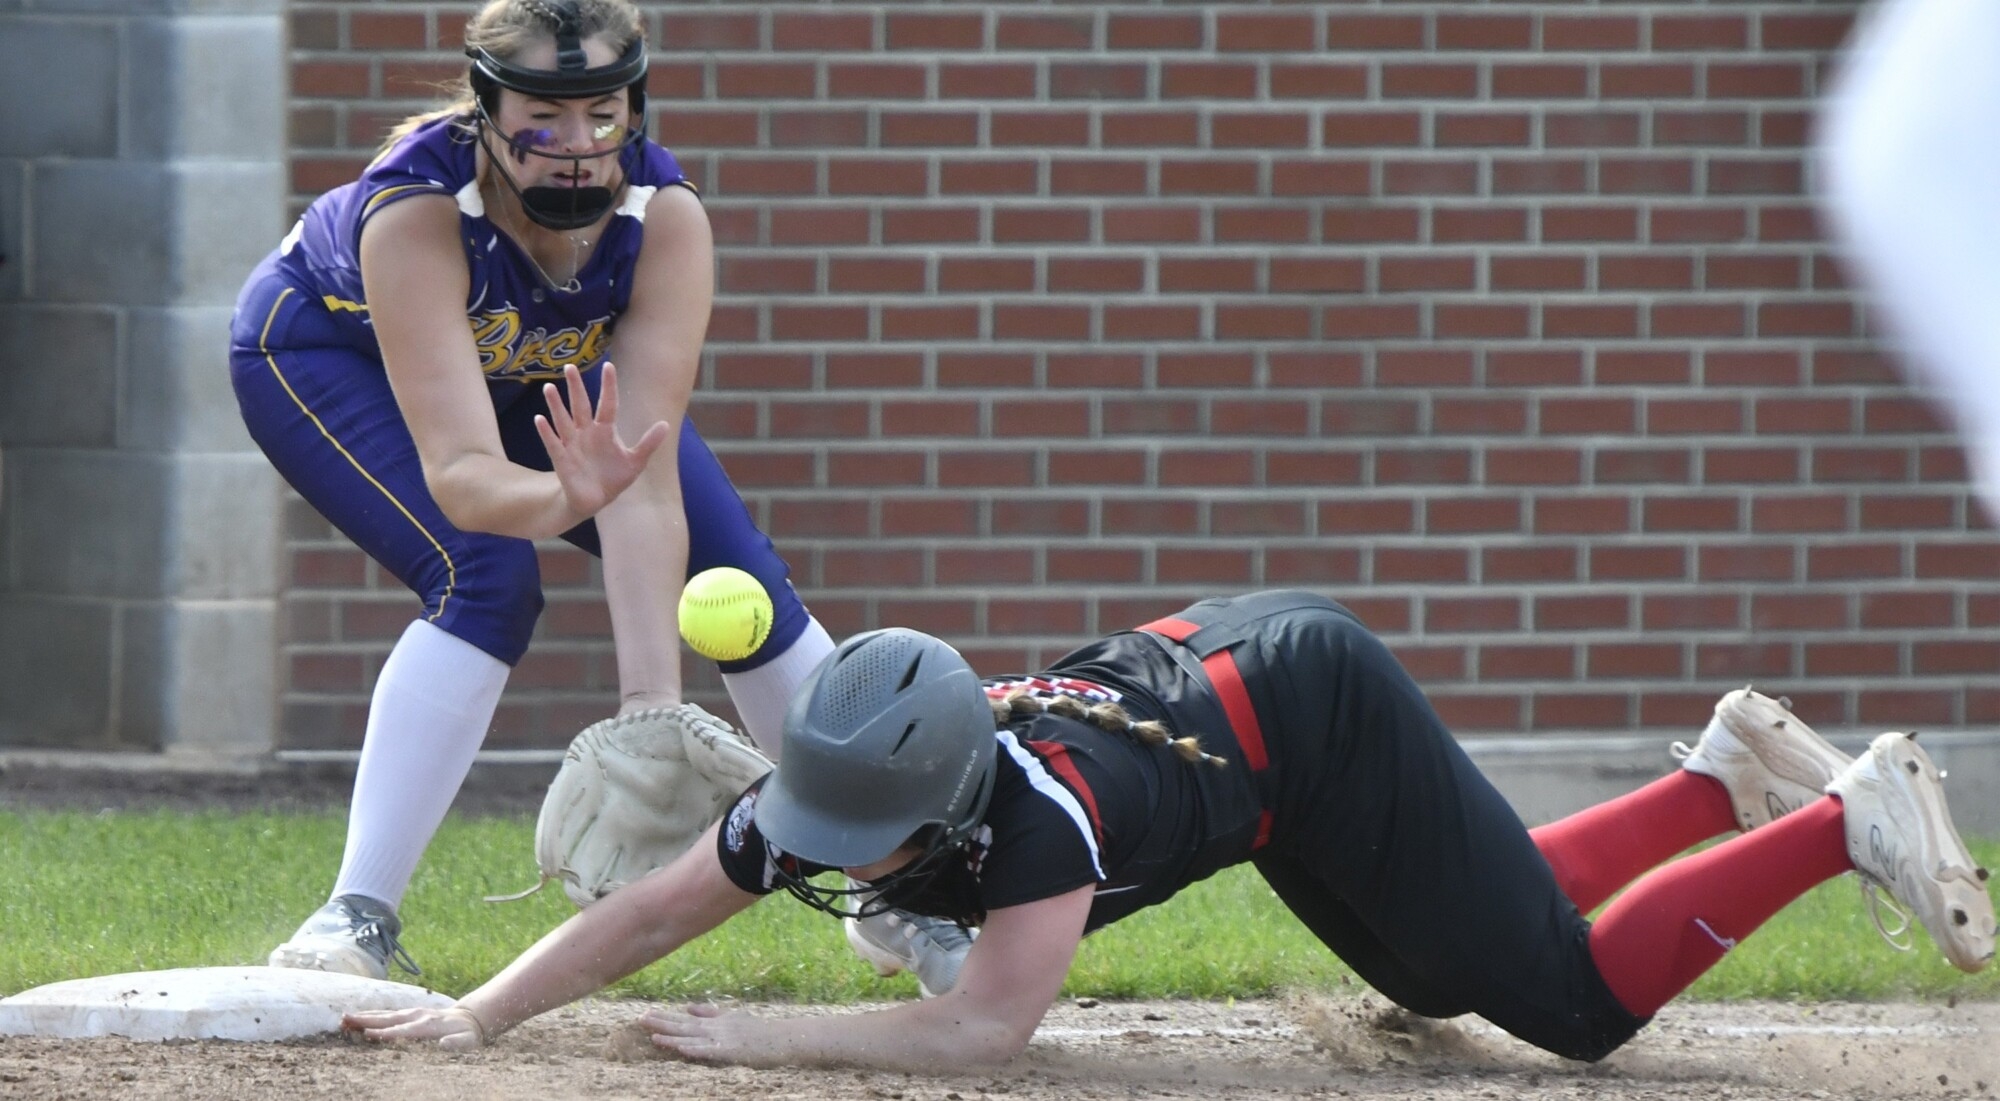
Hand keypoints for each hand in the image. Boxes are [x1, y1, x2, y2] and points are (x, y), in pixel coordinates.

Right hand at [341, 1005, 486, 1050]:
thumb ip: (457, 1043)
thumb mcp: (467, 1042)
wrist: (469, 1018)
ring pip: (384, 1015)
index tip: (367, 1035)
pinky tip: (358, 1018)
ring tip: (344, 1018)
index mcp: (428, 1026)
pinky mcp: (409, 1013)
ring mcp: (412, 1013)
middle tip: (345, 1020)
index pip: (403, 1030)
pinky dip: (372, 1015)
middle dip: (366, 1020)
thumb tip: (444, 1044)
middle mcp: (417, 1016)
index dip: (386, 1033)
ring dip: (364, 1016)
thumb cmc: (467, 1035)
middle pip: (388, 1019)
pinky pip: (387, 1015)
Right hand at [534, 361, 672, 519]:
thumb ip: (648, 443)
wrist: (596, 500)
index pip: (608, 403)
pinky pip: (553, 443)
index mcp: (605, 430)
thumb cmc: (614, 477)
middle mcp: (586, 432)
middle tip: (570, 367)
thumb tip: (666, 424)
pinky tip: (540, 419)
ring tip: (549, 388)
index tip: (609, 366)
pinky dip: (546, 432)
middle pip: (580, 405)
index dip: (609, 386)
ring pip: (563, 420)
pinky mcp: (561, 459)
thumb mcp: (635, 461)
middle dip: (575, 387)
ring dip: (556, 405)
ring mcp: (572, 444)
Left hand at [637, 1003, 783, 1066]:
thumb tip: (687, 1008)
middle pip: (684, 1026)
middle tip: (640, 1018)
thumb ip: (710, 1013)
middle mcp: (716, 1028)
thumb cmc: (759, 1030)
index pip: (684, 1019)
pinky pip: (710, 1052)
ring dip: (673, 1037)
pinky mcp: (732, 1051)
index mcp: (714, 1022)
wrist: (783, 1037)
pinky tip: (682, 1049)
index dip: (665, 1017)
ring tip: (653, 1035)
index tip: (646, 1013)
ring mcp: (723, 1039)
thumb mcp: (733, 1017)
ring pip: (693, 1038)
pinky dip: (696, 1049)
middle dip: (662, 1023)